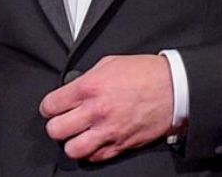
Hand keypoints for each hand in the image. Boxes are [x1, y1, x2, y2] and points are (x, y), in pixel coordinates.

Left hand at [38, 54, 174, 161]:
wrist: (173, 88)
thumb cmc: (145, 74)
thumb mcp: (108, 64)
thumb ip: (86, 78)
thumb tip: (72, 87)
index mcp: (89, 88)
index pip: (51, 105)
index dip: (48, 107)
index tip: (51, 108)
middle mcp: (96, 111)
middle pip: (56, 130)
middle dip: (55, 125)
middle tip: (62, 121)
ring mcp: (108, 131)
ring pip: (73, 149)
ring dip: (71, 142)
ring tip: (76, 135)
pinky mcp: (121, 144)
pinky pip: (96, 157)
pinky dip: (91, 151)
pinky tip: (94, 141)